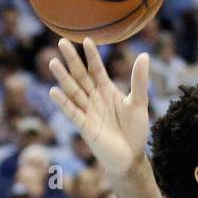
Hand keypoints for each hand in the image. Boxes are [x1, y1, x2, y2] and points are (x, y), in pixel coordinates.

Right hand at [49, 37, 149, 179]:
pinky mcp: (85, 127)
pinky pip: (72, 113)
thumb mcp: (138, 103)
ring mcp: (88, 112)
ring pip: (73, 91)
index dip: (92, 56)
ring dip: (63, 78)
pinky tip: (54, 91)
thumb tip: (144, 55)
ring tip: (53, 61)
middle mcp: (95, 99)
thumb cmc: (134, 131)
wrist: (131, 157)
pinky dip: (63, 103)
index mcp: (107, 91)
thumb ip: (139, 81)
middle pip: (81, 76)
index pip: (97, 69)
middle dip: (72, 60)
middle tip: (61, 41)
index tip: (86, 39)